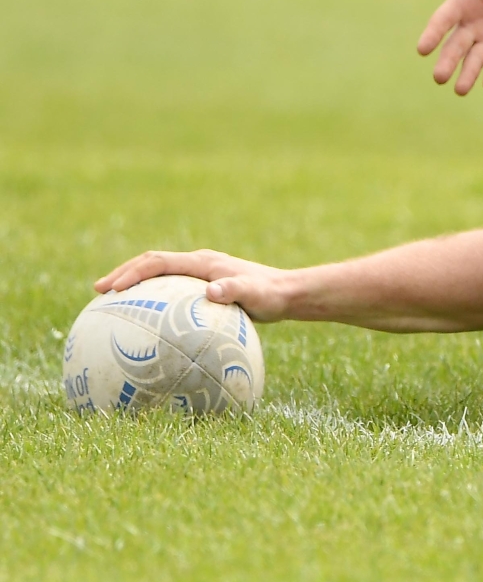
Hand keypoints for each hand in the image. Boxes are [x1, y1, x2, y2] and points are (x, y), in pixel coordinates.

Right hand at [93, 250, 292, 320]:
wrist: (285, 293)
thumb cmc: (270, 296)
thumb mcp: (256, 295)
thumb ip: (235, 291)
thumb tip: (212, 292)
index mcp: (203, 262)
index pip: (159, 262)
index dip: (133, 272)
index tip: (112, 288)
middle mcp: (197, 263)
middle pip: (151, 262)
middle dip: (123, 273)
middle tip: (98, 291)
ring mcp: (199, 273)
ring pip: (158, 272)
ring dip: (133, 282)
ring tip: (109, 302)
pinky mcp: (202, 285)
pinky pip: (168, 287)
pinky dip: (150, 296)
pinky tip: (142, 319)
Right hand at [416, 0, 482, 94]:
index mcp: (462, 1)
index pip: (442, 20)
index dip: (432, 34)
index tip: (422, 49)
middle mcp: (472, 22)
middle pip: (455, 47)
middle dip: (447, 62)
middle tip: (439, 78)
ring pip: (474, 59)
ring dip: (467, 74)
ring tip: (460, 90)